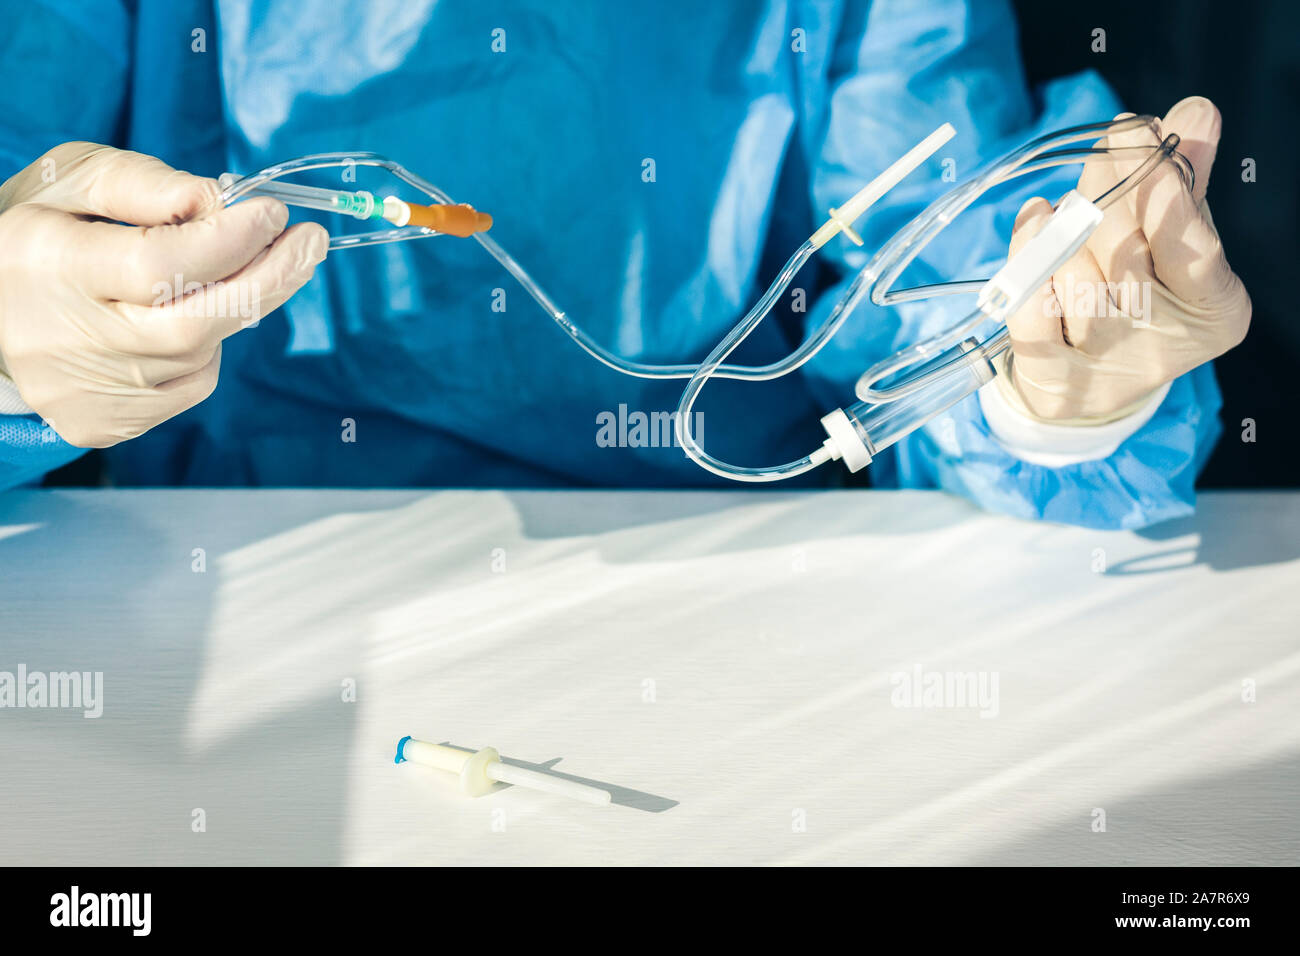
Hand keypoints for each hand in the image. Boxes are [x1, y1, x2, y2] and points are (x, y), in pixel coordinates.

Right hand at [0, 142, 327, 446]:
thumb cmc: (37, 234)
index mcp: (50, 266)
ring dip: (233, 308)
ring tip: (223, 271)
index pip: (158, 266)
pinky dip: (205, 347)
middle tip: (311, 242)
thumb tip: (222, 199)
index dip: (229, 241)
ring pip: (201, 355)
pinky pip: (191, 384)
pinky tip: (181, 318)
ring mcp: (91, 392)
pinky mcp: (108, 425)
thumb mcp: (72, 182)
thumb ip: (144, 184)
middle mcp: (70, 340)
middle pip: (195, 325)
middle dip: (269, 279)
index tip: (274, 211)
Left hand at [1002, 97, 1250, 420]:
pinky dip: (1025, 260)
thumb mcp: (1173, 234)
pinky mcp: (1054, 382)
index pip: (1190, 248)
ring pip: (1075, 277)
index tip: (1136, 131)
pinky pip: (1030, 308)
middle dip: (1107, 189)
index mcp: (1212, 308)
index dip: (1163, 192)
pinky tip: (1035, 228)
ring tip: (1067, 214)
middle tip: (1106, 150)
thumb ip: (1183, 177)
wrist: (1096, 376)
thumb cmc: (1142, 291)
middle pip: (1124, 253)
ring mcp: (1105, 367)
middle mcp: (1163, 344)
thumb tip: (1193, 113)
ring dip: (1063, 232)